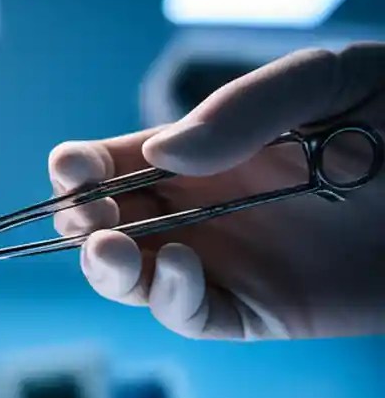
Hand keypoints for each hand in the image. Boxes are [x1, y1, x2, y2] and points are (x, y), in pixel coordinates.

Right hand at [48, 44, 384, 339]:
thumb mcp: (328, 81)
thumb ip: (243, 109)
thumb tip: (160, 154)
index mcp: (202, 151)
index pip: (115, 162)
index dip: (79, 168)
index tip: (69, 168)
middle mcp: (202, 209)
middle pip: (108, 223)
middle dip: (79, 220)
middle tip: (86, 215)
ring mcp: (227, 262)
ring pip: (135, 277)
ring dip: (105, 268)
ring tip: (109, 248)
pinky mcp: (261, 311)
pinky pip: (195, 316)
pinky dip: (168, 301)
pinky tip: (174, 268)